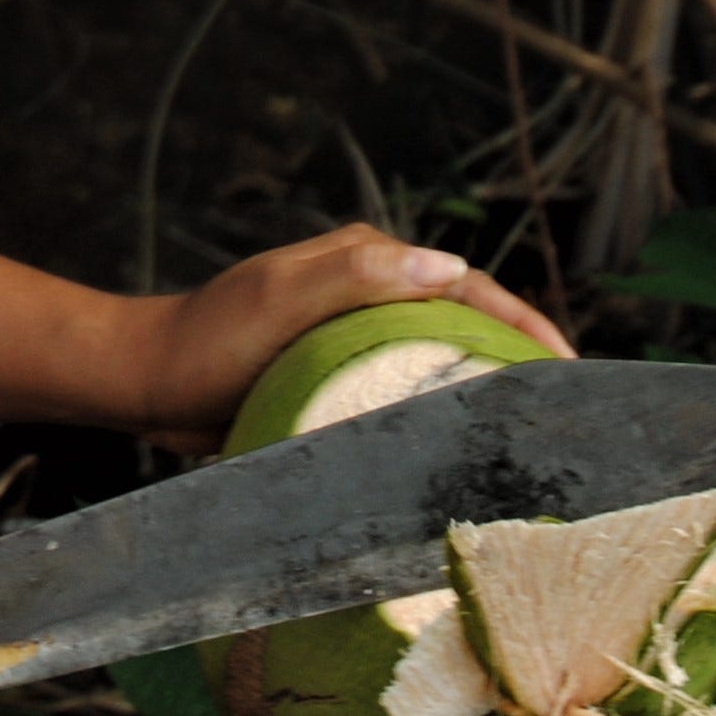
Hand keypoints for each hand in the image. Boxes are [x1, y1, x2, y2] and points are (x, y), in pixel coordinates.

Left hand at [124, 225, 574, 454]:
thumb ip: (357, 274)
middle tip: (565, 416)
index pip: (465, 282)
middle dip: (518, 358)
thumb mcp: (280, 298)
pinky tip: (460, 457)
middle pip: (464, 320)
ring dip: (484, 390)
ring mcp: (355, 334)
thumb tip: (449, 265)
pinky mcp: (338, 376)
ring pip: (439, 359)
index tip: (567, 368)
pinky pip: (404, 392)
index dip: (523, 321)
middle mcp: (369, 289)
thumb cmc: (209, 339)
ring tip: (530, 443)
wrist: (148, 382)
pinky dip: (439, 416)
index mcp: (365, 257)